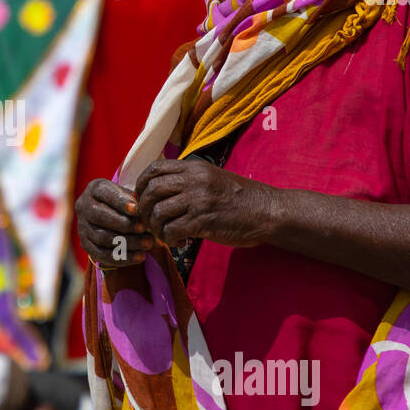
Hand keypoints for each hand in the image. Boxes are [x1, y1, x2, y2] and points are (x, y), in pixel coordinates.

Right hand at [75, 178, 150, 268]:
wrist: (110, 215)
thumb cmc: (124, 202)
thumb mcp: (129, 195)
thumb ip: (135, 200)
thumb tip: (143, 211)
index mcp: (95, 189)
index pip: (105, 194)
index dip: (121, 202)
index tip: (137, 210)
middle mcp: (84, 206)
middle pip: (100, 216)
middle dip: (124, 224)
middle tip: (144, 229)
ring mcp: (82, 226)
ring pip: (102, 237)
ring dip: (128, 242)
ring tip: (147, 243)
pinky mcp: (85, 244)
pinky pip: (102, 254)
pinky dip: (123, 257)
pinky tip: (140, 257)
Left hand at [134, 158, 276, 247]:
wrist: (267, 212)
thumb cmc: (240, 198)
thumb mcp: (212, 178)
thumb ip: (189, 179)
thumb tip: (160, 187)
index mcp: (194, 168)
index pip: (155, 169)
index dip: (141, 184)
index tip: (141, 199)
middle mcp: (194, 180)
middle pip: (152, 190)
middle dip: (145, 209)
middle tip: (150, 222)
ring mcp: (199, 200)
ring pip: (159, 212)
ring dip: (156, 227)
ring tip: (165, 234)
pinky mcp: (204, 221)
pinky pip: (172, 230)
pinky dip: (170, 239)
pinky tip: (179, 242)